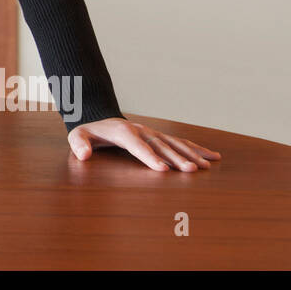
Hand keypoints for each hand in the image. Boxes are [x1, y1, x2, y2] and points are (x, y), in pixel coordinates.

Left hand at [68, 117, 221, 171]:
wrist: (100, 118)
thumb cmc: (89, 131)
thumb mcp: (78, 135)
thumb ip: (79, 143)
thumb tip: (84, 155)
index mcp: (123, 131)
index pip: (138, 146)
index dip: (150, 157)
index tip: (162, 170)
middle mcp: (142, 130)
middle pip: (161, 146)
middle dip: (176, 158)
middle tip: (190, 171)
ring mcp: (152, 132)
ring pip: (175, 143)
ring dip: (191, 154)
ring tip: (206, 167)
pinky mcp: (159, 136)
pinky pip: (180, 142)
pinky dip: (197, 149)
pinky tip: (212, 157)